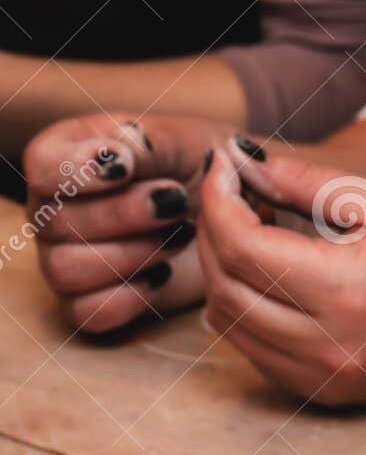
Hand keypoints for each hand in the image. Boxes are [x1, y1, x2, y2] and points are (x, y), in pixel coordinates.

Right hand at [22, 112, 227, 329]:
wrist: (235, 213)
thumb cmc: (202, 166)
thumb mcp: (186, 142)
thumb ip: (150, 142)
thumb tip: (117, 155)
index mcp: (67, 156)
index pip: (41, 165)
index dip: (77, 170)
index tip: (126, 167)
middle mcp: (55, 208)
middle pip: (54, 222)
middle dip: (123, 214)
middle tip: (177, 202)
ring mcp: (67, 257)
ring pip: (65, 270)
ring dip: (130, 255)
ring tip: (181, 237)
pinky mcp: (91, 301)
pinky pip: (87, 312)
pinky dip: (129, 297)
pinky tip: (163, 274)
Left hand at [195, 140, 365, 404]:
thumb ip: (308, 184)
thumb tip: (241, 161)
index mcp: (347, 293)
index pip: (240, 244)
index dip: (219, 197)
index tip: (226, 163)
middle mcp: (329, 348)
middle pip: (224, 286)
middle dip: (214, 231)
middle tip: (236, 189)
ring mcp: (329, 380)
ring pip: (231, 325)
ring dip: (224, 272)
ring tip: (252, 227)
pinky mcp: (333, 394)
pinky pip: (258, 353)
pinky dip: (247, 311)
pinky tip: (272, 274)